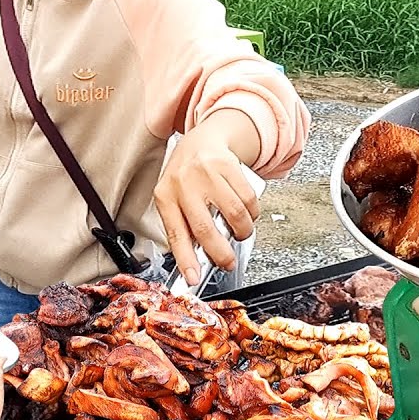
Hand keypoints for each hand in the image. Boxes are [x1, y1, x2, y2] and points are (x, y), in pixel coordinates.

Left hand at [154, 110, 261, 286]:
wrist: (202, 141)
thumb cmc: (187, 176)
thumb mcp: (175, 198)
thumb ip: (185, 226)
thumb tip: (197, 261)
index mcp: (165, 196)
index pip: (175, 234)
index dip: (186, 260)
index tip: (193, 279)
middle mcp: (183, 183)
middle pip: (205, 229)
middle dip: (221, 253)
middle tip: (227, 262)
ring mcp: (206, 173)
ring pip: (234, 215)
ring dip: (242, 232)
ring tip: (239, 233)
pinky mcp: (228, 165)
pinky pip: (248, 199)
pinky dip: (252, 214)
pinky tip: (247, 213)